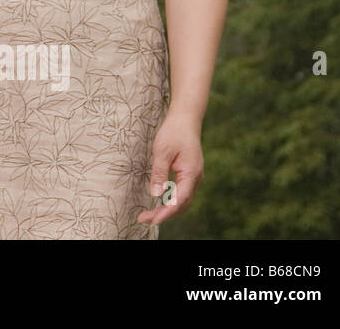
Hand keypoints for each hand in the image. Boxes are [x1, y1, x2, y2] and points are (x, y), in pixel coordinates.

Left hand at [138, 110, 203, 225]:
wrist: (185, 119)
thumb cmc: (174, 132)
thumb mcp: (162, 151)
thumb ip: (159, 173)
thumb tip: (155, 194)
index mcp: (191, 174)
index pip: (179, 201)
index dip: (165, 213)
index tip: (151, 220)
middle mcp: (195, 178)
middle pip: (181, 204)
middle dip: (164, 214)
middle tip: (143, 219)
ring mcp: (194, 177)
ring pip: (182, 200)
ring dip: (167, 209)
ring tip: (149, 215)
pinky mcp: (189, 174)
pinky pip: (182, 193)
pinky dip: (171, 201)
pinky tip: (160, 204)